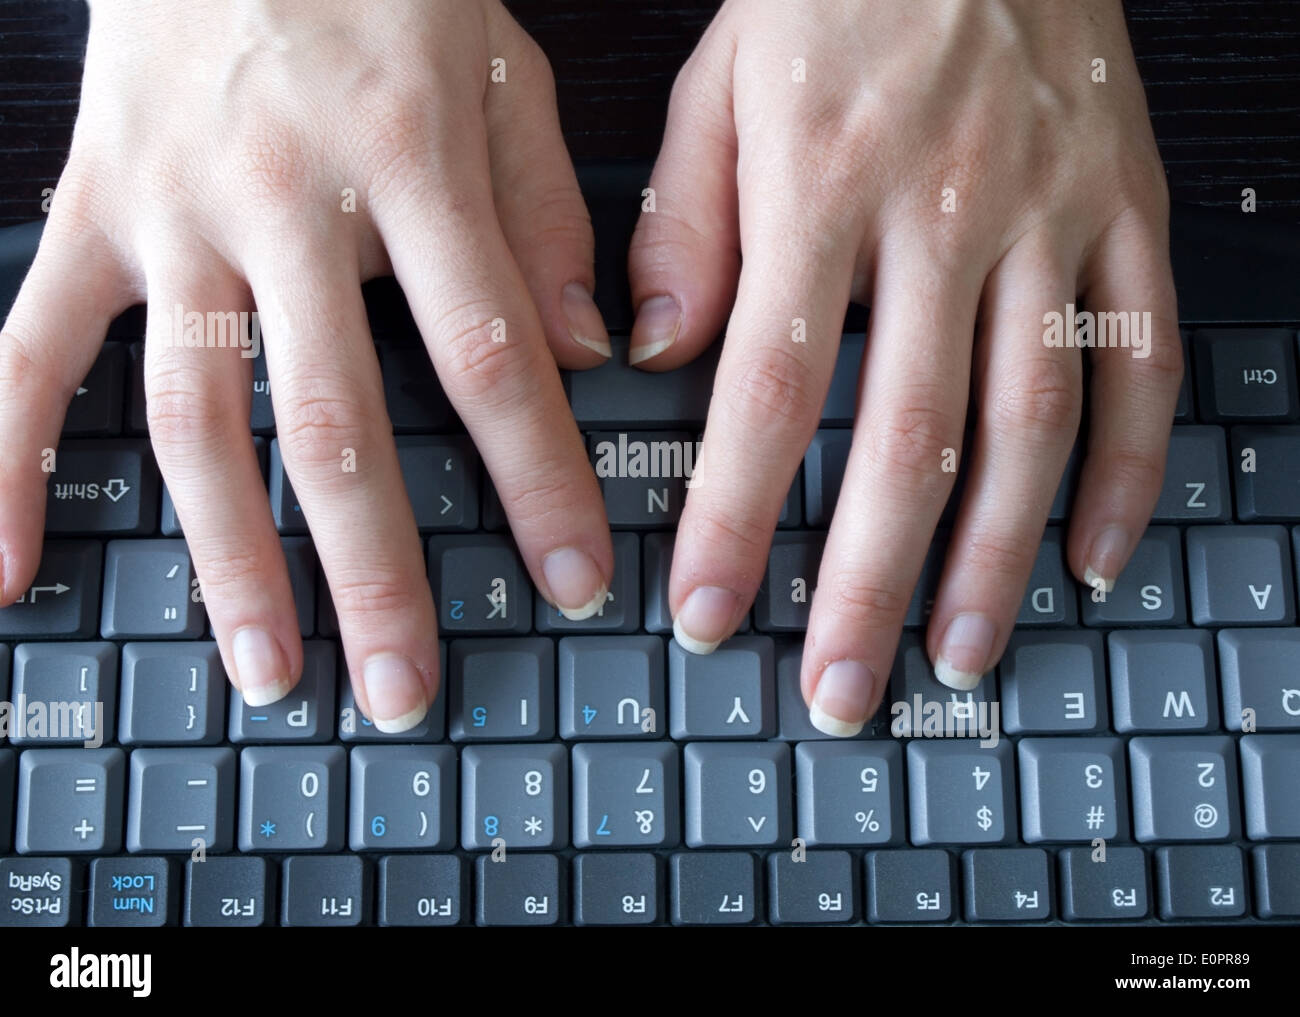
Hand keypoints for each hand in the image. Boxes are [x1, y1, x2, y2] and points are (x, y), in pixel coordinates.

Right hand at [0, 0, 613, 729]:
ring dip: (229, 560)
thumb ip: (545, 215)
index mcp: (410, 164)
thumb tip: (580, 353)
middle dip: (376, 572)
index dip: (537, 483)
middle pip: (334, 424)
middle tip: (406, 689)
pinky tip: (6, 566)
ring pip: (194, 417)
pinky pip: (27, 351)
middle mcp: (283, 202)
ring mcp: (170, 214)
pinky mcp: (88, 212)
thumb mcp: (501, 68)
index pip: (490, 359)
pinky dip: (7, 460)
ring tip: (267, 672)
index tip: (571, 582)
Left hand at [628, 0, 1179, 733]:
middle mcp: (942, 215)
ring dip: (995, 557)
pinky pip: (1142, 359)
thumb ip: (683, 225)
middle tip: (841, 687)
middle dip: (868, 581)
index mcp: (823, 187)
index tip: (707, 610)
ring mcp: (1050, 217)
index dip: (735, 515)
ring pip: (1031, 420)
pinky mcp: (1126, 211)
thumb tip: (650, 353)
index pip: (771, 389)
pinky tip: (1092, 556)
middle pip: (908, 437)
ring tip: (962, 656)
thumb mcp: (721, 84)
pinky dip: (1127, 469)